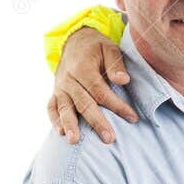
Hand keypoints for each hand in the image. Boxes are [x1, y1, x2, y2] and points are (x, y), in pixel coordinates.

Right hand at [48, 27, 138, 144]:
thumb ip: (116, 64)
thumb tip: (123, 80)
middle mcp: (69, 79)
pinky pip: (51, 107)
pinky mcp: (55, 93)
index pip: (100, 90)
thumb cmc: (97, 49)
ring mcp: (60, 87)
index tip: (132, 118)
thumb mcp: (109, 48)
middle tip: (109, 138)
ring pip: (64, 107)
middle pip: (83, 102)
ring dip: (69, 124)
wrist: (75, 42)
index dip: (116, 105)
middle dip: (96, 121)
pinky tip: (61, 133)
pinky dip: (54, 120)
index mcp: (83, 67)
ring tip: (74, 141)